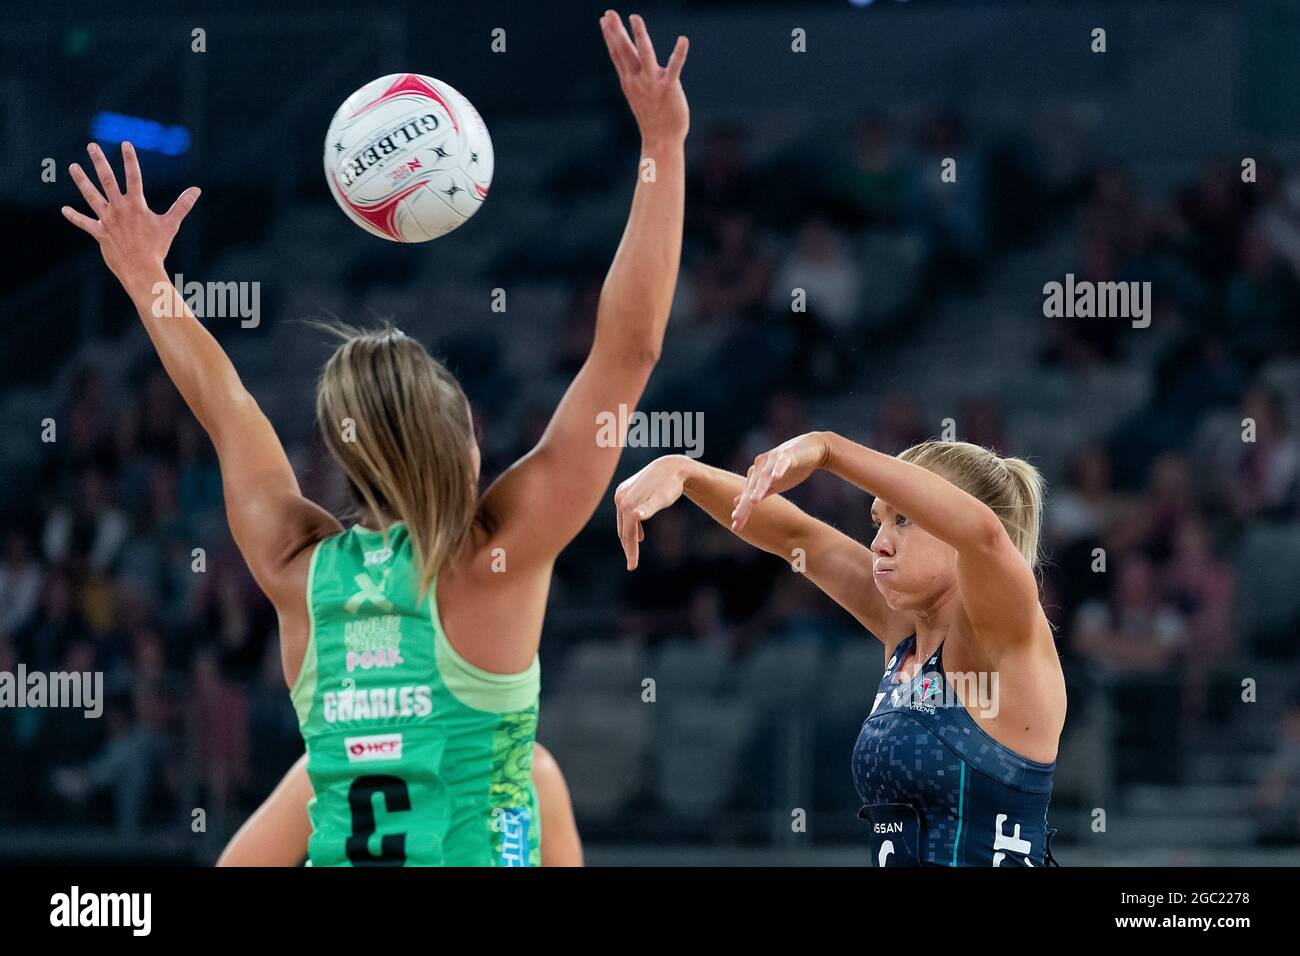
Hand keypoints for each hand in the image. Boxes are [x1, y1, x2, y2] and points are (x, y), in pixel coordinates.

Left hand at [61, 141, 200, 289]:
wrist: (141, 269)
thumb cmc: (157, 247)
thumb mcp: (171, 224)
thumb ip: (182, 205)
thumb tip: (196, 190)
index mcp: (136, 205)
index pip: (133, 177)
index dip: (130, 159)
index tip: (125, 144)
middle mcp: (119, 209)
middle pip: (107, 180)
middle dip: (99, 161)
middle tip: (91, 146)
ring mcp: (107, 220)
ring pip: (91, 195)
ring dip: (81, 180)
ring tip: (73, 167)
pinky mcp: (100, 233)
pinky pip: (84, 223)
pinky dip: (74, 217)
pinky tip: (65, 210)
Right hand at [600, 10, 688, 146]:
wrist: (661, 140)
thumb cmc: (652, 118)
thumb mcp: (637, 95)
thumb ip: (635, 78)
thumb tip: (630, 66)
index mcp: (629, 81)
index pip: (617, 55)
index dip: (610, 36)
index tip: (604, 20)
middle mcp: (637, 80)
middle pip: (624, 51)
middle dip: (616, 31)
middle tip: (608, 13)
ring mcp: (652, 83)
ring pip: (644, 54)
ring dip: (639, 35)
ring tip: (634, 17)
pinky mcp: (668, 88)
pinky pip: (674, 67)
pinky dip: (679, 53)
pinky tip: (683, 39)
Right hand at [613, 455, 692, 569]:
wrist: (671, 466)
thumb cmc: (670, 485)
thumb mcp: (663, 499)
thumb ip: (649, 508)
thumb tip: (637, 516)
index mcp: (627, 503)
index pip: (627, 533)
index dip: (630, 551)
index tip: (632, 567)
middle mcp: (620, 498)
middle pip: (622, 528)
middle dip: (628, 546)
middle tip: (632, 564)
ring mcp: (621, 493)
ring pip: (622, 521)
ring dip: (628, 536)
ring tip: (634, 552)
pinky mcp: (625, 490)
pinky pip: (624, 513)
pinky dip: (631, 525)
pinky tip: (640, 534)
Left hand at [731, 432, 830, 530]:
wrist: (812, 448)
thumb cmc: (791, 468)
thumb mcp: (773, 484)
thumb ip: (755, 493)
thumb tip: (735, 503)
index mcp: (756, 474)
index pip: (747, 495)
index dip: (742, 511)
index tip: (736, 527)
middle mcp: (761, 466)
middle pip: (752, 487)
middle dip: (744, 503)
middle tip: (737, 518)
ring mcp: (774, 459)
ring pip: (765, 476)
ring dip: (759, 488)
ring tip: (753, 501)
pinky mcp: (788, 454)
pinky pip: (782, 462)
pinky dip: (779, 469)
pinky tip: (776, 477)